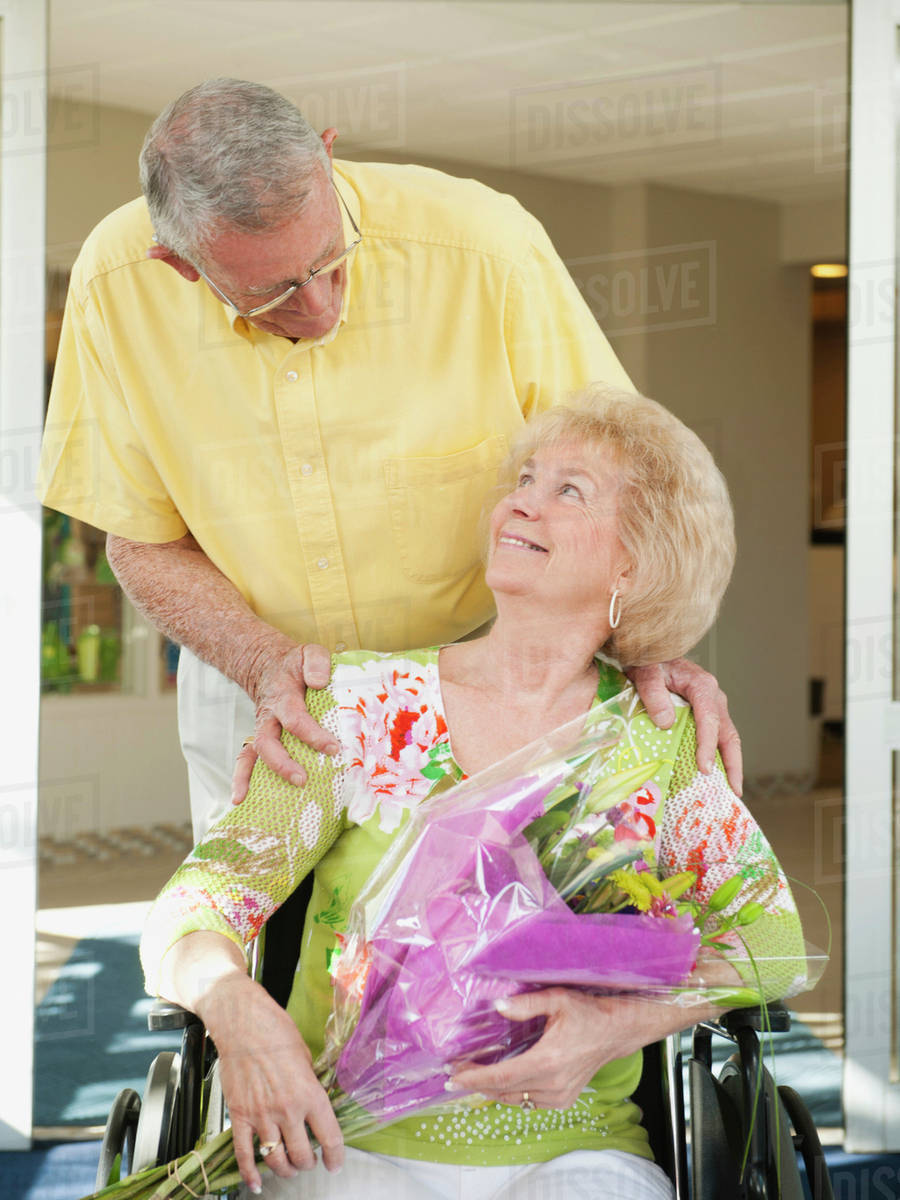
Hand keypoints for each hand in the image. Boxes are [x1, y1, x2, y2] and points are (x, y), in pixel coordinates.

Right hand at [201, 975, 343, 1191]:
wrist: (243, 1024)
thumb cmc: (276, 1032)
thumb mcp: (306, 1057)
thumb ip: (310, 1086)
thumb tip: (313, 1105)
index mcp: (309, 1093)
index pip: (329, 1137)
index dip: (335, 1156)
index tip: (335, 1163)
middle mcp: (287, 1110)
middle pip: (301, 1155)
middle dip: (308, 1163)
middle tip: (309, 1160)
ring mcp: (261, 1116)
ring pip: (275, 1160)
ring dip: (285, 1169)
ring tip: (289, 1167)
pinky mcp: (239, 1116)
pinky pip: (243, 1154)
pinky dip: (249, 1174)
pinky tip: (255, 1183)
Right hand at [232, 642, 337, 803]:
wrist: (270, 666)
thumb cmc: (297, 665)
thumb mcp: (310, 653)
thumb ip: (316, 663)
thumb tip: (319, 682)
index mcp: (283, 697)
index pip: (295, 718)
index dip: (313, 735)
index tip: (333, 748)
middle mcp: (268, 716)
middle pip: (267, 742)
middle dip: (282, 763)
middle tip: (302, 779)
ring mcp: (261, 729)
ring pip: (251, 754)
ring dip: (249, 777)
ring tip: (247, 800)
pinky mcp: (259, 740)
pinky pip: (246, 760)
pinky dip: (241, 780)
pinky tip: (240, 800)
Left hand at [446, 989, 661, 1110]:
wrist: (615, 1032)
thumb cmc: (587, 1013)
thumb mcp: (557, 999)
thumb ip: (525, 1004)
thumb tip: (497, 1007)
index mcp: (548, 1061)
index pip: (501, 1077)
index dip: (473, 1078)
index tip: (452, 1077)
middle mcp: (553, 1084)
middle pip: (503, 1091)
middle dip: (476, 1083)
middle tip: (454, 1075)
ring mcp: (559, 1096)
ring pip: (515, 1099)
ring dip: (492, 1090)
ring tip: (472, 1077)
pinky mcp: (563, 1100)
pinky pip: (529, 1102)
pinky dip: (512, 1093)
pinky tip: (499, 1081)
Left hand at [626, 658, 741, 795]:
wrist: (651, 654)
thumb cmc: (649, 662)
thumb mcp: (646, 673)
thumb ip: (654, 695)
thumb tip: (666, 723)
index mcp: (701, 685)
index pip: (710, 720)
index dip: (708, 746)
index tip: (705, 768)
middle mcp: (713, 696)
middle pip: (728, 733)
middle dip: (733, 763)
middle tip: (733, 790)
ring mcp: (713, 705)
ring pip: (727, 736)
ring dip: (731, 763)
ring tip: (730, 789)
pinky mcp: (706, 712)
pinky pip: (717, 735)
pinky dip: (719, 755)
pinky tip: (715, 774)